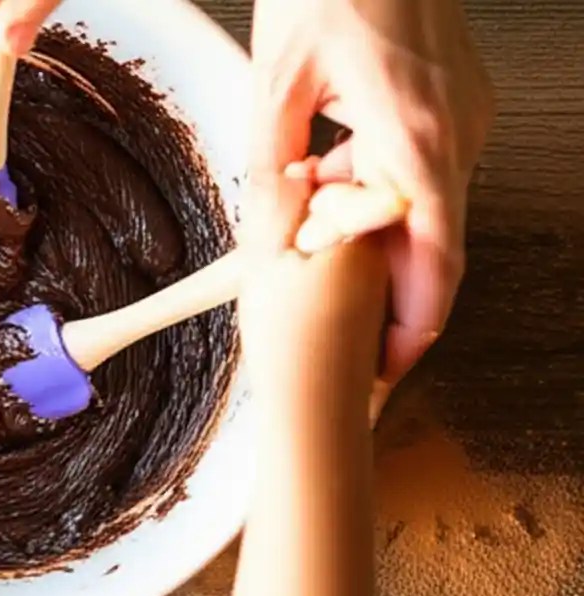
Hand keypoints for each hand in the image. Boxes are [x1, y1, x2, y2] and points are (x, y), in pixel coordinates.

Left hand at [248, 0, 493, 389]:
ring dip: (378, 237)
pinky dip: (385, 195)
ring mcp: (466, 117)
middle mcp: (456, 133)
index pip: (434, 264)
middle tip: (352, 334)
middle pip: (436, 247)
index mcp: (414, 139)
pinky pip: (429, 171)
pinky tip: (336, 176)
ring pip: (430, 210)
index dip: (413, 327)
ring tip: (314, 231)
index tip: (387, 368)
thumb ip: (274, 173)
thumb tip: (267, 239)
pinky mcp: (459, 104)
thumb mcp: (277, 88)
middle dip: (394, 298)